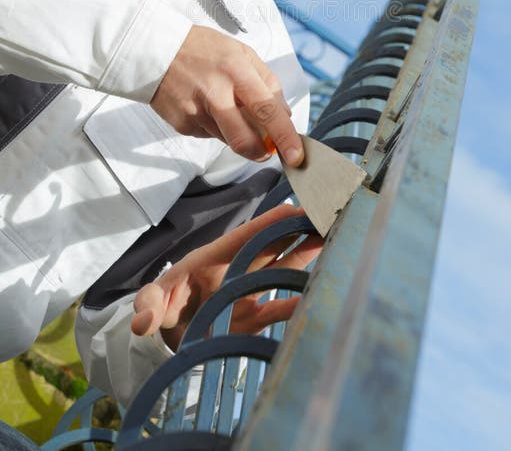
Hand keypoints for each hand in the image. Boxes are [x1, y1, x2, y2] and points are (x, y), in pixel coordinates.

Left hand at [131, 205, 322, 350]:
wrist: (165, 338)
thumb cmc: (160, 307)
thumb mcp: (152, 302)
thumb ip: (149, 307)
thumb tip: (142, 323)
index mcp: (215, 256)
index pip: (247, 235)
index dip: (270, 222)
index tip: (295, 208)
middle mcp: (237, 269)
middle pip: (273, 244)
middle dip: (298, 230)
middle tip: (326, 215)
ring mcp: (247, 291)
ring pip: (282, 268)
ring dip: (305, 255)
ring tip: (332, 240)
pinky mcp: (251, 318)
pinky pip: (278, 308)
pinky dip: (296, 302)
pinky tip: (316, 296)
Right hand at [151, 25, 302, 165]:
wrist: (153, 49)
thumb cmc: (202, 49)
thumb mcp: (241, 52)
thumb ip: (267, 82)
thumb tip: (284, 114)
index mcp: (235, 70)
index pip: (266, 108)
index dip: (284, 135)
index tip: (295, 155)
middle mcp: (214, 92)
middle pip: (243, 139)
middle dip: (261, 152)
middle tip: (267, 149)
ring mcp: (195, 111)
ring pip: (228, 140)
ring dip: (237, 133)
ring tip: (226, 107)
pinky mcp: (181, 124)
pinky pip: (210, 136)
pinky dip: (216, 128)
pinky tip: (206, 107)